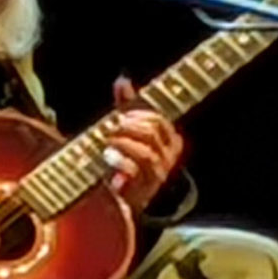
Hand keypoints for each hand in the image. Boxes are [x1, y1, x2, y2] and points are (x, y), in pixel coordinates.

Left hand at [102, 76, 185, 212]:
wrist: (125, 198)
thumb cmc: (127, 156)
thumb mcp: (128, 128)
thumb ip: (127, 105)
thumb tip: (122, 80)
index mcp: (169, 140)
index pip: (159, 120)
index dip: (140, 114)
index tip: (122, 114)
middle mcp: (167, 158)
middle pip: (153, 133)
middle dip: (130, 126)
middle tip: (113, 125)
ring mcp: (156, 175)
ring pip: (146, 152)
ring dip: (124, 142)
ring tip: (108, 139)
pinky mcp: (143, 190)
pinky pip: (135, 172)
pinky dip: (121, 161)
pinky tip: (108, 155)